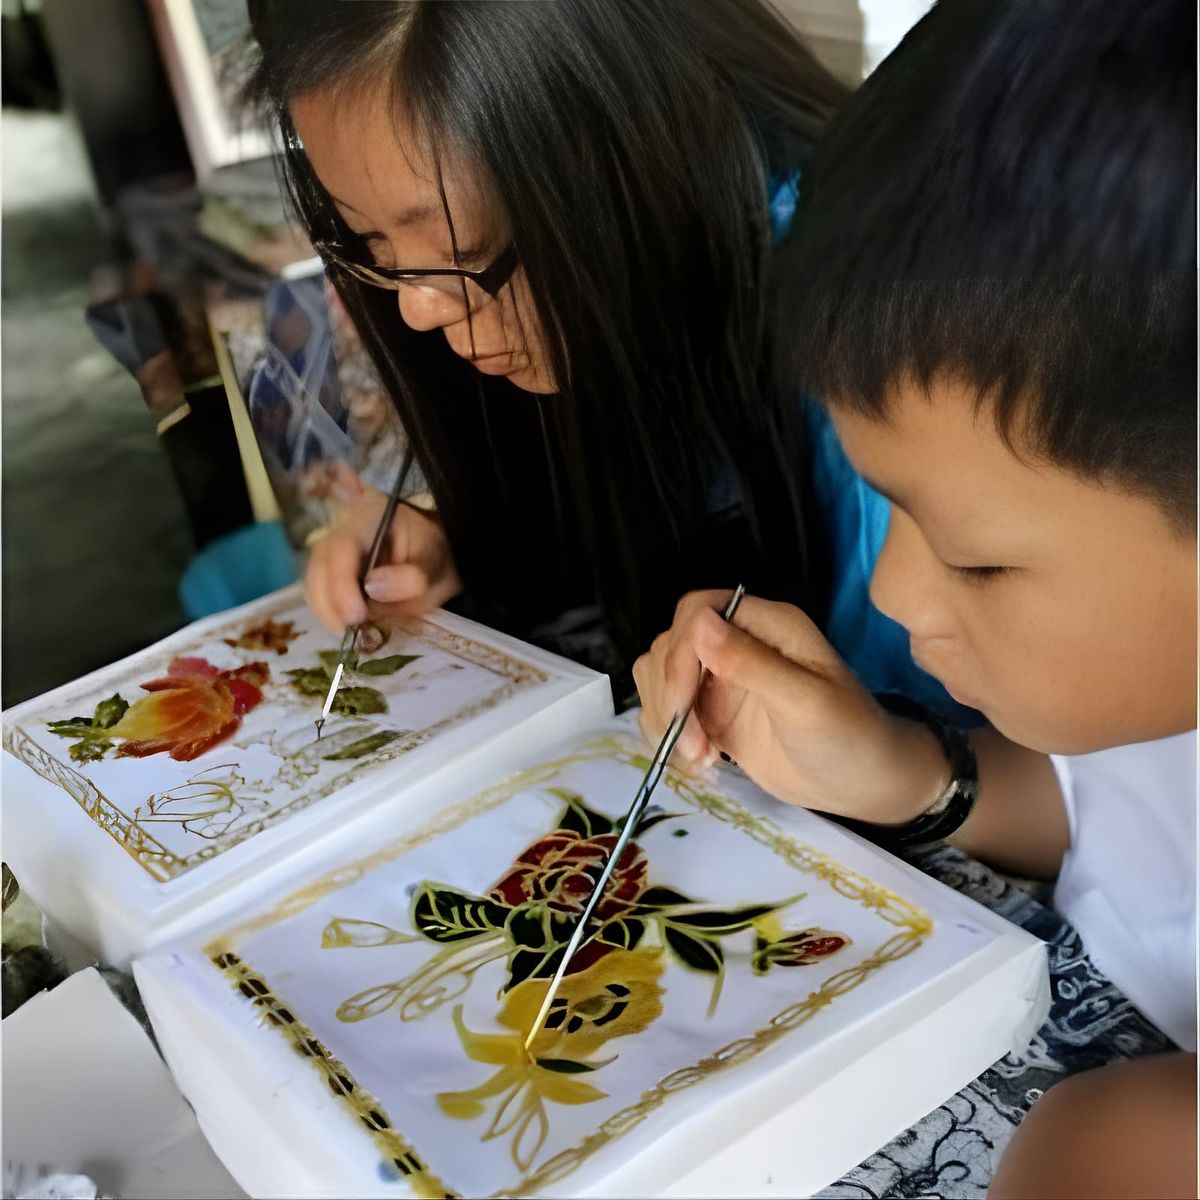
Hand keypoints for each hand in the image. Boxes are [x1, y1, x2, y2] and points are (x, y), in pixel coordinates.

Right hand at [305, 486, 461, 631]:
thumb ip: (412, 577)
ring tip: (351, 630)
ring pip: (312, 578)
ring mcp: (331, 546)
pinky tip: (347, 623)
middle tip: (352, 629)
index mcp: (372, 517)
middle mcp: (343, 527)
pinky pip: (317, 590)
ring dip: (326, 610)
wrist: (434, 555)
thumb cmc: (435, 557)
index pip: (341, 547)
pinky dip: (327, 611)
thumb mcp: (435, 566)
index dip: (342, 584)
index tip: (357, 615)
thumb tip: (372, 588)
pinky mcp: (328, 567)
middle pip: (319, 563)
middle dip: (331, 602)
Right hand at [633, 590, 948, 824]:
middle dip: (671, 696)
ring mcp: (722, 679)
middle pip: (670, 646)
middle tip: (695, 747)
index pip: (697, 611)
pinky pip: (668, 711)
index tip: (683, 704)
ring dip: (666, 719)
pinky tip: (699, 763)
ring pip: (661, 678)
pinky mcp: (713, 712)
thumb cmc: (848, 736)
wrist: (863, 784)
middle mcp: (739, 643)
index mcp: (766, 624)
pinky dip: (669, 737)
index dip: (680, 653)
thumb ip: (751, 663)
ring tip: (699, 758)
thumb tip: (698, 624)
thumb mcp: (805, 700)